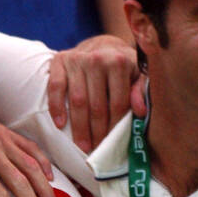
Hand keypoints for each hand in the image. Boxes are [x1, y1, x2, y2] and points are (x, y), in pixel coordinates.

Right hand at [47, 34, 145, 151]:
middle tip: (96, 151)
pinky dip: (57, 107)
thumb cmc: (123, 66)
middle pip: (97, 105)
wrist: (102, 45)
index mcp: (119, 62)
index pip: (118, 103)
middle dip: (97, 132)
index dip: (115, 126)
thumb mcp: (138, 75)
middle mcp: (97, 59)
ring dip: (79, 127)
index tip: (112, 143)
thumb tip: (141, 112)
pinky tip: (60, 124)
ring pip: (77, 101)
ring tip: (82, 145)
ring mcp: (77, 59)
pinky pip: (56, 88)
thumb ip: (140, 90)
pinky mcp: (59, 60)